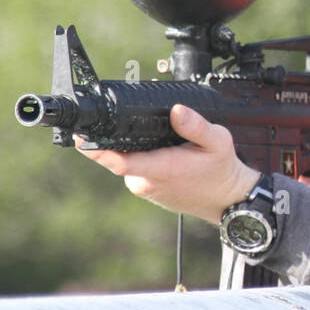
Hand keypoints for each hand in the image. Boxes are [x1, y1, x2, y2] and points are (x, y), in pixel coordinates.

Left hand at [75, 104, 260, 224]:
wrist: (227, 199)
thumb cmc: (222, 170)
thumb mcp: (217, 141)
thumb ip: (196, 126)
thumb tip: (176, 110)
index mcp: (162, 169)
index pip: (118, 161)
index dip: (96, 150)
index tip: (81, 136)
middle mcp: (148, 182)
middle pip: (117, 156)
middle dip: (114, 137)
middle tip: (117, 115)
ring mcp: (146, 188)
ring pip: (127, 161)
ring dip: (129, 146)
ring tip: (143, 128)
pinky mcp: (147, 190)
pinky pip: (134, 168)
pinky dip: (137, 155)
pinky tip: (152, 144)